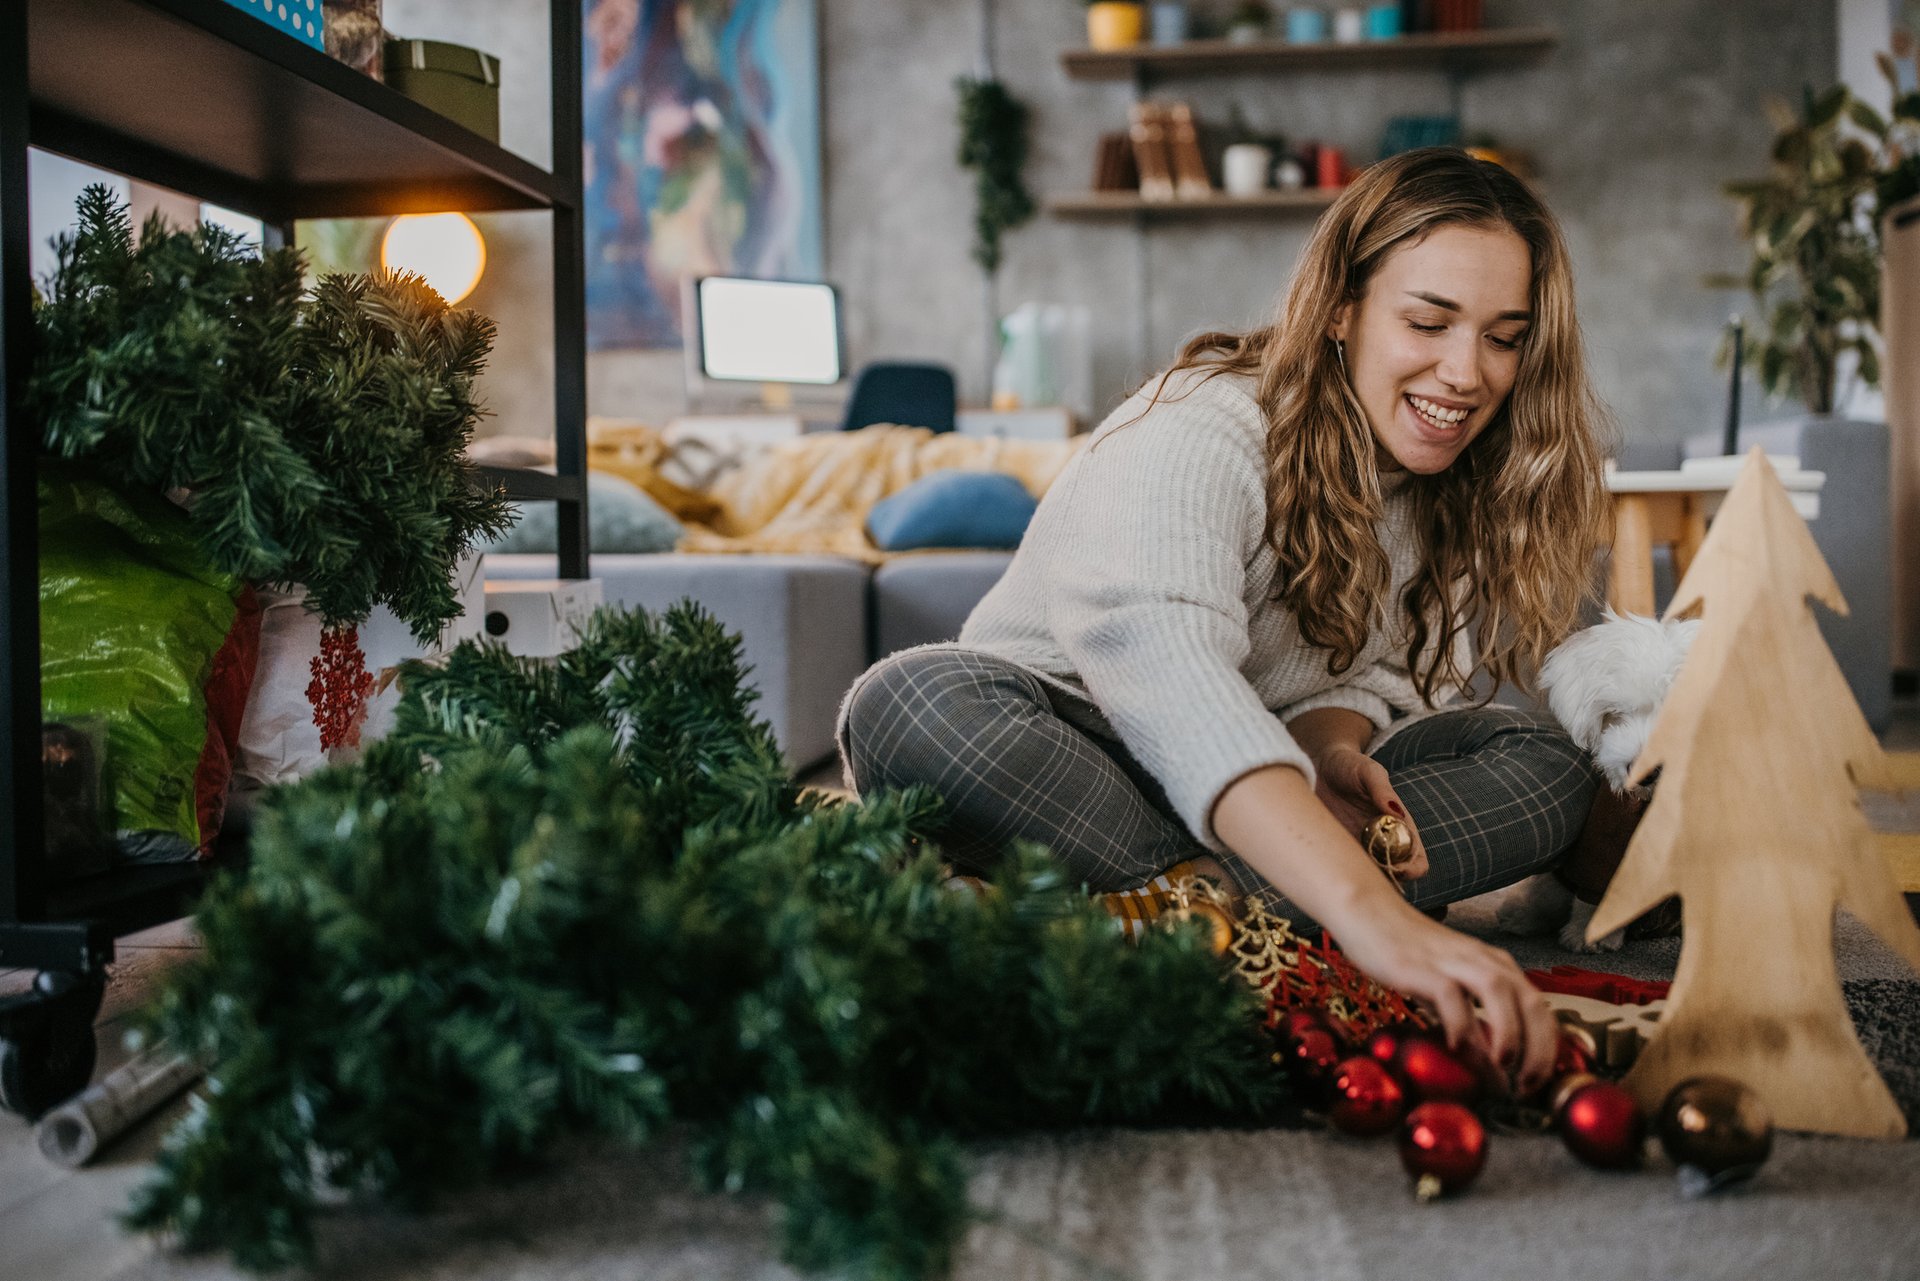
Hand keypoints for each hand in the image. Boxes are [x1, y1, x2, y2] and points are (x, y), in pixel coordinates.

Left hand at [1313, 746, 1427, 880]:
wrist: (1316, 764)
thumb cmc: (1348, 764)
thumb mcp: (1367, 770)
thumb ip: (1381, 789)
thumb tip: (1397, 812)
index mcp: (1398, 826)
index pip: (1416, 859)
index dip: (1412, 869)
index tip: (1397, 867)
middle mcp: (1382, 842)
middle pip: (1394, 876)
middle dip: (1387, 880)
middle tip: (1369, 871)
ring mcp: (1358, 848)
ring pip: (1368, 878)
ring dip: (1363, 879)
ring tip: (1349, 867)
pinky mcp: (1335, 849)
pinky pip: (1343, 870)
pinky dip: (1341, 874)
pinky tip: (1332, 865)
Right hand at [1332, 905, 1559, 1095]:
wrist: (1368, 912)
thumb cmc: (1410, 954)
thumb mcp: (1451, 984)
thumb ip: (1470, 1016)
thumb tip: (1487, 1065)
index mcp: (1496, 966)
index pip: (1541, 1010)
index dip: (1547, 1051)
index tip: (1534, 1085)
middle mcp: (1483, 960)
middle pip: (1532, 1002)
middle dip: (1538, 1050)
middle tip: (1525, 1087)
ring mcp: (1452, 960)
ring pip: (1499, 991)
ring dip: (1508, 1034)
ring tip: (1501, 1068)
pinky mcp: (1418, 965)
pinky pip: (1449, 994)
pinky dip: (1458, 1023)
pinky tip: (1453, 1046)